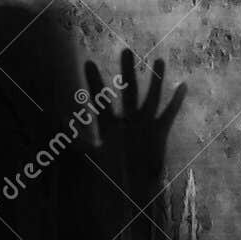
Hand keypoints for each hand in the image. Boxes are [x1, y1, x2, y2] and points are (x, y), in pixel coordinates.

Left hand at [84, 48, 185, 184]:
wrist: (132, 189)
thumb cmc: (111, 174)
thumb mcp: (91, 156)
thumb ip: (76, 143)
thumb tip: (57, 131)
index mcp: (109, 124)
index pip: (100, 98)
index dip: (94, 81)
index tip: (88, 62)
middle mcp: (127, 119)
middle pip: (127, 90)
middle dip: (127, 71)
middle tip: (126, 49)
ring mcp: (143, 124)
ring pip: (150, 97)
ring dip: (155, 80)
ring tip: (159, 60)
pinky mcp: (158, 132)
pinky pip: (169, 114)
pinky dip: (176, 101)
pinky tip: (183, 86)